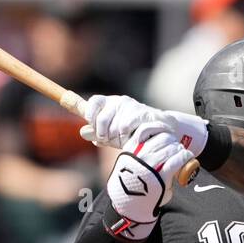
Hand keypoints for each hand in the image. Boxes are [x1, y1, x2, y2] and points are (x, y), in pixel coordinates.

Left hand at [80, 94, 207, 156]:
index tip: (93, 127)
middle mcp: (120, 101)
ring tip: (125, 141)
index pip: (94, 102)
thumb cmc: (133, 133)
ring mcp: (132, 106)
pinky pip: (130, 128)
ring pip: (117, 126)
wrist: (160, 132)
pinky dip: (130, 137)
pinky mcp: (144, 114)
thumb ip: (98, 133)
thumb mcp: (112, 135)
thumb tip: (83, 132)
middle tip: (110, 141)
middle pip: (102, 119)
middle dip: (104, 135)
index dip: (90, 116)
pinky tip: (135, 140)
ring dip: (119, 138)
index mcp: (110, 103)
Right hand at [103, 133, 194, 241]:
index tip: (167, 133)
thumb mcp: (129, 165)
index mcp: (130, 149)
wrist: (129, 206)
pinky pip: (177, 159)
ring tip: (183, 153)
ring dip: (180, 148)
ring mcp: (150, 164)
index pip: (148, 129)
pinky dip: (185, 156)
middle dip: (172, 141)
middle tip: (176, 147)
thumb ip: (139, 154)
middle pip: (163, 137)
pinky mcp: (161, 176)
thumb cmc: (131, 186)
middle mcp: (140, 154)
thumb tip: (156, 147)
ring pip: (172, 146)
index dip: (161, 130)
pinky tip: (187, 156)